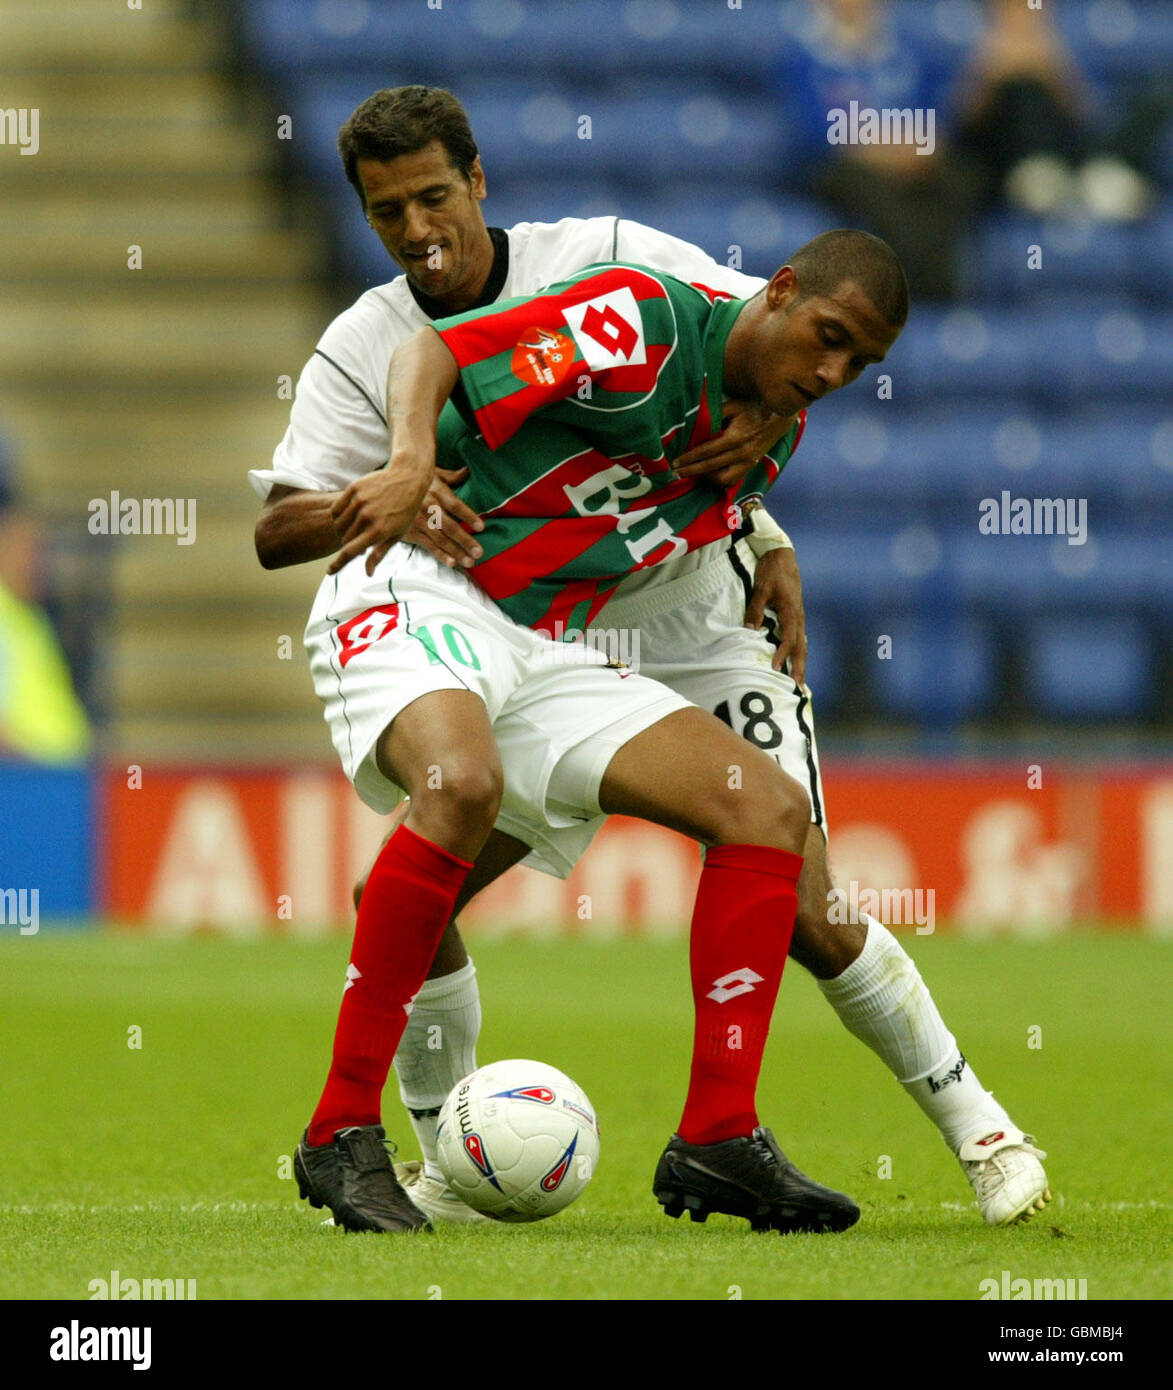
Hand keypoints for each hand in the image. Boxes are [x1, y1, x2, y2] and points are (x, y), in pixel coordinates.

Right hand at [327, 458, 431, 575]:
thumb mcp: (396, 534)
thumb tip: (368, 573)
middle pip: (344, 539)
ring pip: (338, 525)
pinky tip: (350, 515)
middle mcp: (367, 517)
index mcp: (378, 531)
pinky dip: (339, 516)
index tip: (330, 572)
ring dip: (343, 530)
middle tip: (361, 537)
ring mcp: (359, 502)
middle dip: (349, 543)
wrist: (407, 478)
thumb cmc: (404, 510)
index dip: (338, 564)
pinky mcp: (354, 489)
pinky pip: (336, 509)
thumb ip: (379, 553)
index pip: (350, 552)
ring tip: (356, 526)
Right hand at [400, 466, 485, 568]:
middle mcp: (427, 506)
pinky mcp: (410, 531)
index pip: (455, 505)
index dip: (468, 516)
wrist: (386, 488)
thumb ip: (452, 476)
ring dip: (456, 551)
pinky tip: (451, 562)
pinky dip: (440, 554)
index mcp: (435, 491)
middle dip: (465, 541)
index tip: (481, 527)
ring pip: (440, 538)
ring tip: (469, 562)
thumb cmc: (415, 481)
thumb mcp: (433, 474)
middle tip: (478, 552)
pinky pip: (427, 544)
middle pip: (449, 526)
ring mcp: (418, 520)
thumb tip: (468, 470)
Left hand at [674, 398, 796, 485]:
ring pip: (723, 478)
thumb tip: (695, 424)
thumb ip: (714, 414)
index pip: (706, 451)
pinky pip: (734, 479)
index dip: (689, 458)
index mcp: (735, 438)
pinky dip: (721, 479)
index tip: (676, 462)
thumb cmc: (755, 407)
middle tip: (676, 473)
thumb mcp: (734, 405)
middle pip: (710, 467)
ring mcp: (748, 461)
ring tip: (694, 472)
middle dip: (691, 471)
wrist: (780, 416)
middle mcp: (742, 453)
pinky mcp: (752, 465)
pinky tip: (711, 474)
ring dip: (706, 477)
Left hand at [744, 546, 806, 681]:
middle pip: (801, 648)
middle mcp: (799, 617)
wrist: (782, 556)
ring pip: (802, 645)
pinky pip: (800, 639)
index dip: (782, 655)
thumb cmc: (772, 571)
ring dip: (801, 663)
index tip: (775, 669)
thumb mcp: (761, 589)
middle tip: (799, 687)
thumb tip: (751, 629)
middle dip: (800, 668)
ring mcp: (799, 617)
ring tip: (800, 682)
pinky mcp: (796, 616)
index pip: (789, 639)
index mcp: (791, 612)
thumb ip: (756, 609)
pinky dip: (798, 652)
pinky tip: (796, 662)